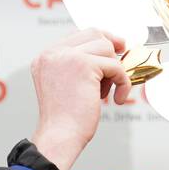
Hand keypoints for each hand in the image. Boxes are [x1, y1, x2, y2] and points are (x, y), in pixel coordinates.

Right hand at [30, 29, 130, 169]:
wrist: (60, 136)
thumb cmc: (66, 118)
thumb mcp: (67, 84)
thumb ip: (78, 65)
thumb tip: (110, 49)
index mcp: (45, 56)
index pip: (79, 35)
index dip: (101, 41)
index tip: (116, 50)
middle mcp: (53, 53)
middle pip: (94, 33)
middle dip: (112, 48)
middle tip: (121, 66)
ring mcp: (67, 56)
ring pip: (106, 48)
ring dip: (114, 70)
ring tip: (106, 92)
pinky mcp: (83, 65)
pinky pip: (116, 66)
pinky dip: (122, 82)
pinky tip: (117, 99)